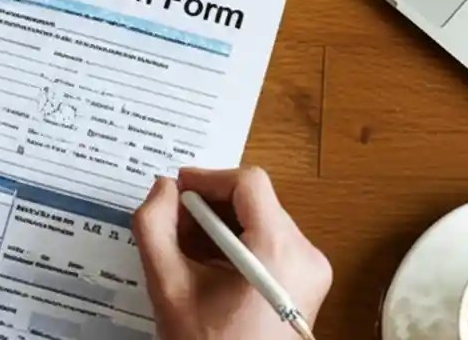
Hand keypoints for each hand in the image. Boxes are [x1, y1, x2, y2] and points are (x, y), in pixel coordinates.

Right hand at [132, 167, 331, 339]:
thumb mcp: (169, 289)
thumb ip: (155, 229)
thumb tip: (162, 188)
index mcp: (279, 251)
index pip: (249, 183)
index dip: (208, 179)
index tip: (177, 190)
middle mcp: (307, 254)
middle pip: (256, 201)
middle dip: (211, 206)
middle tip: (173, 223)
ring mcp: (313, 269)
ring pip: (263, 220)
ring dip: (223, 226)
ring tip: (187, 248)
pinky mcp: (310, 282)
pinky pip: (273, 243)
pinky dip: (239, 244)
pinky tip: (210, 266)